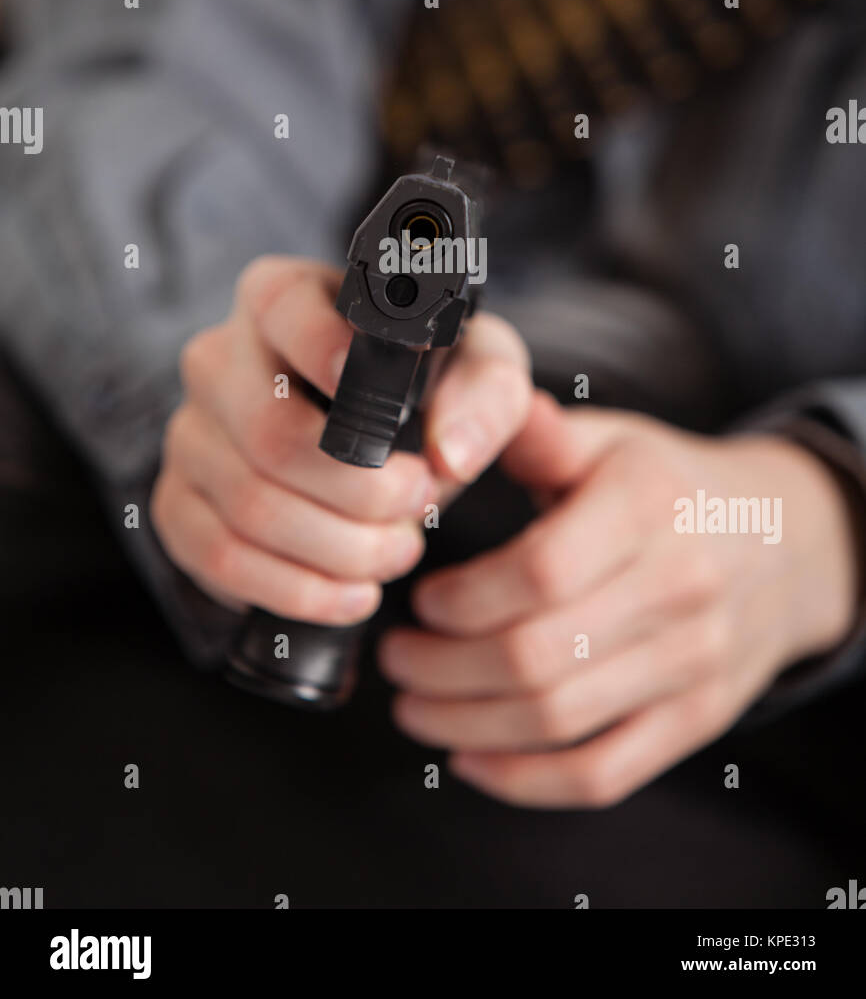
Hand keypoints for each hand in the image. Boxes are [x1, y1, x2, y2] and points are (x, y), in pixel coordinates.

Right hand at [151, 256, 530, 623]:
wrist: (375, 453)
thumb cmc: (420, 394)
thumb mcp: (476, 372)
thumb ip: (486, 393)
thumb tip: (448, 452)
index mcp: (280, 297)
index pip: (283, 308)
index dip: (329, 355)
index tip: (386, 412)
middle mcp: (219, 357)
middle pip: (271, 434)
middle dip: (361, 492)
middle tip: (417, 503)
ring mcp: (190, 433)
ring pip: (250, 506)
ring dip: (339, 549)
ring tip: (395, 551)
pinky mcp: (176, 503)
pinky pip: (219, 557)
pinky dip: (296, 589)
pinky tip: (350, 592)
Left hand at [379, 393, 859, 807]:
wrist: (781, 540)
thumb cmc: (669, 486)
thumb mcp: (609, 438)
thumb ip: (534, 432)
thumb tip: (460, 420)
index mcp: (646, 505)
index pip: (540, 572)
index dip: (463, 598)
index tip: (421, 599)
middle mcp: (679, 586)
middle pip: (537, 655)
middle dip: (443, 669)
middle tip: (398, 659)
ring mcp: (694, 661)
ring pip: (559, 720)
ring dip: (465, 725)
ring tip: (416, 706)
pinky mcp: (697, 718)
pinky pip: (604, 772)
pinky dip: (525, 780)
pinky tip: (472, 758)